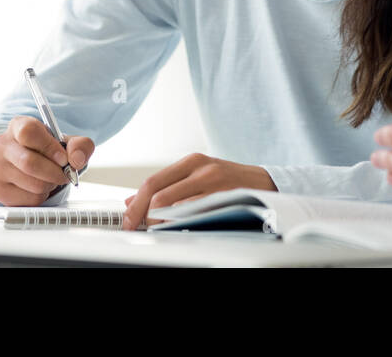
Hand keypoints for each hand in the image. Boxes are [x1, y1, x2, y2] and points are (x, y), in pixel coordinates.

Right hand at [0, 115, 92, 205]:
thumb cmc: (50, 150)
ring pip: (32, 184)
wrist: (35, 164)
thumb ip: (80, 145)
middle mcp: (2, 145)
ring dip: (50, 184)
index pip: (28, 133)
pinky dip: (42, 196)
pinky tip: (39, 186)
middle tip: (65, 174)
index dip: (49, 147)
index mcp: (18, 126)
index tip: (63, 158)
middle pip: (29, 163)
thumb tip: (76, 160)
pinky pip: (29, 199)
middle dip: (55, 172)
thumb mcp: (69, 142)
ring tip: (50, 178)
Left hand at [121, 153, 275, 229]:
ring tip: (155, 229)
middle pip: (157, 193)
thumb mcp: (198, 176)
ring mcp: (213, 183)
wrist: (264, 183)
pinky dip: (179, 223)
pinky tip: (176, 228)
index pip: (152, 182)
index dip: (135, 204)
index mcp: (191, 162)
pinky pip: (193, 214)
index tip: (126, 220)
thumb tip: (132, 202)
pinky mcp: (224, 198)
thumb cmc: (230, 182)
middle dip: (141, 215)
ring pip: (172, 204)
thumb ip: (168, 186)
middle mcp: (201, 168)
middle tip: (136, 228)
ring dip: (158, 221)